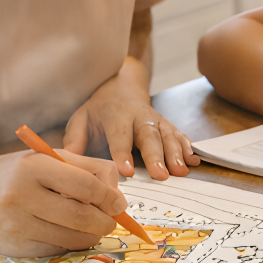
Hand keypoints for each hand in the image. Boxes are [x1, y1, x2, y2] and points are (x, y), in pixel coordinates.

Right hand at [0, 149, 128, 256]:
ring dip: (92, 234)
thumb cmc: (12, 175)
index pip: (86, 186)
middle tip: (110, 218)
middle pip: (83, 216)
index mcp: (32, 167)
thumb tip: (118, 194)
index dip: (110, 197)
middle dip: (106, 221)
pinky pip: (58, 249)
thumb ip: (86, 168)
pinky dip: (70, 242)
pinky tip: (64, 231)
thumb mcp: (45, 159)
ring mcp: (17, 226)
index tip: (118, 203)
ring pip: (74, 238)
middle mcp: (21, 196)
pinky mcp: (16, 248)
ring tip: (90, 224)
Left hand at [62, 57, 191, 179]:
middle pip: (149, 136)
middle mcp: (139, 116)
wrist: (121, 87)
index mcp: (115, 115)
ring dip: (176, 154)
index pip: (119, 135)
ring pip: (168, 135)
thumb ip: (75, 139)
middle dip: (156, 156)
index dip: (123, 152)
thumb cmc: (99, 110)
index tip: (126, 171)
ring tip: (181, 171)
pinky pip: (179, 135)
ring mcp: (156, 120)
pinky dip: (187, 148)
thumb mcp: (80, 119)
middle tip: (161, 175)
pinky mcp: (167, 125)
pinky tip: (194, 161)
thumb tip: (69, 161)